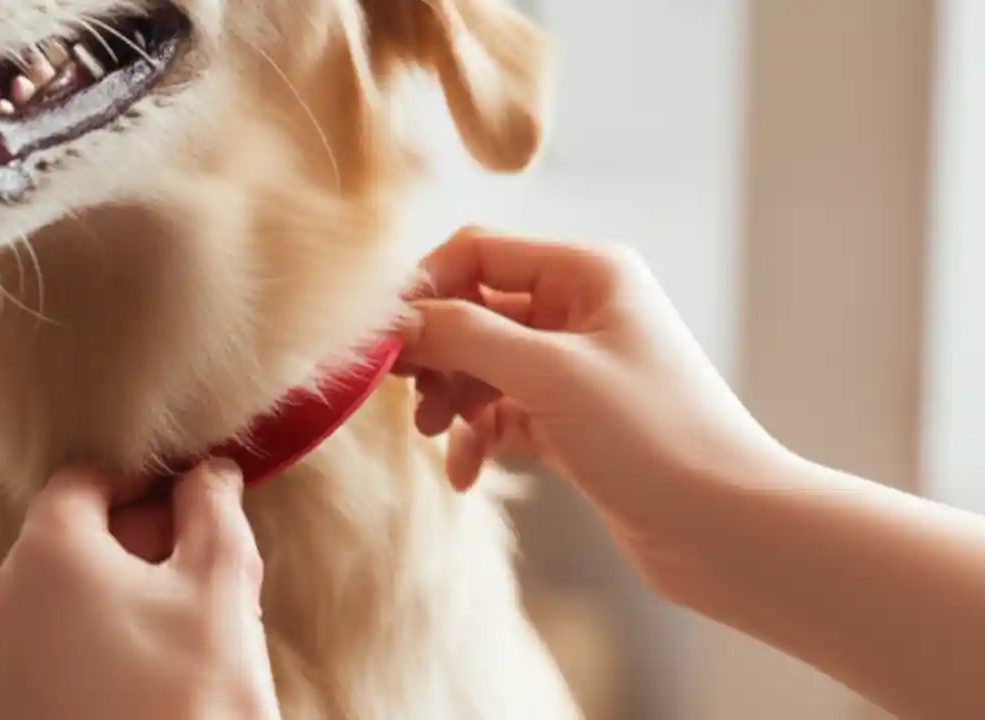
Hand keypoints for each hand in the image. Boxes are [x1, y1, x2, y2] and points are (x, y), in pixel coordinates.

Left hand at [0, 460, 278, 719]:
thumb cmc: (192, 691)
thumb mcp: (221, 581)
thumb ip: (213, 506)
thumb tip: (210, 470)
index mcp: (46, 553)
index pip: (87, 476)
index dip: (145, 473)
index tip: (193, 486)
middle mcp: (6, 601)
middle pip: (74, 535)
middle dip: (141, 532)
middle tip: (204, 548)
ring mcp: (4, 663)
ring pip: (68, 593)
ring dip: (124, 586)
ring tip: (189, 611)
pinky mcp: (17, 710)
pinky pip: (59, 645)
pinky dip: (103, 634)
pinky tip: (158, 661)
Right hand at [399, 229, 787, 550]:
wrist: (728, 530)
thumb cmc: (655, 436)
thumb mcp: (550, 375)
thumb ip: (466, 336)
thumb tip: (394, 317)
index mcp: (587, 273)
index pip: (478, 252)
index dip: (424, 288)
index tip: (382, 339)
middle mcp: (580, 309)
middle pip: (474, 308)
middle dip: (435, 351)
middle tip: (399, 392)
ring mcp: (576, 367)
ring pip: (482, 364)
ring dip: (451, 397)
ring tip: (435, 436)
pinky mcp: (571, 420)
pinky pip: (501, 412)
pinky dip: (478, 437)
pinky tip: (468, 474)